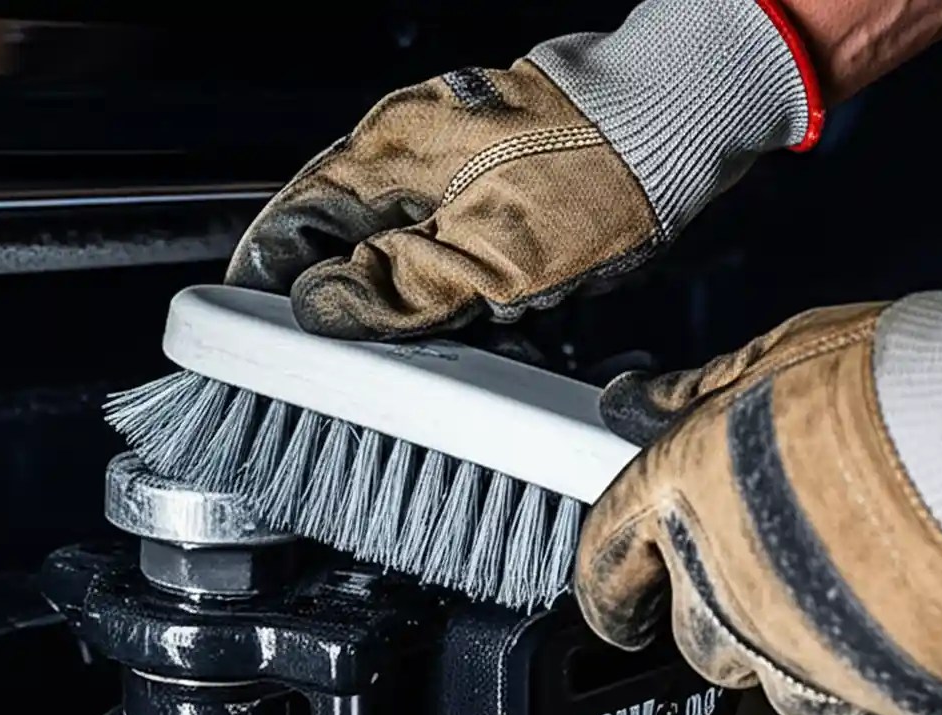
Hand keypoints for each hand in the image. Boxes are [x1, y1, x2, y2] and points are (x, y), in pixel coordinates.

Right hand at [226, 0, 823, 340]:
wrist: (677, 123)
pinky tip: (499, 322)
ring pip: (393, 254)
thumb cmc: (597, 173)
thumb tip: (319, 310)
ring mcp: (443, 168)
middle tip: (378, 364)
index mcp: (384, 158)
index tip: (264, 343)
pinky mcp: (484, 185)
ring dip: (412, 310)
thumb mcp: (495, 252)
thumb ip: (401, 289)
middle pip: (338, 246)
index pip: (288, 225)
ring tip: (461, 347)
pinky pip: (444, 250)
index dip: (270, 287)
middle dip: (352, 310)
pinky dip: (458, 293)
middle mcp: (402, 157)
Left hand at [583, 294, 941, 714]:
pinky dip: (850, 670)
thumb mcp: (780, 357)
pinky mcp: (873, 690)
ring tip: (840, 577)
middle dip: (712, 603)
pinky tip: (882, 616)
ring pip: (761, 674)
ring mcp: (797, 644)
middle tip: (768, 554)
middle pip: (688, 631)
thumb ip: (697, 392)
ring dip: (782, 639)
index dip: (606, 583)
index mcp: (681, 493)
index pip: (602, 562)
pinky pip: (838, 700)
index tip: (617, 593)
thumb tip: (639, 400)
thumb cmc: (900, 385)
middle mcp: (723, 579)